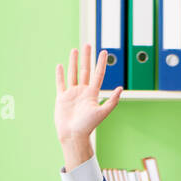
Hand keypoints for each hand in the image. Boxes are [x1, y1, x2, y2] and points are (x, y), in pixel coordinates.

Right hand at [55, 43, 121, 167]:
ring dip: (74, 62)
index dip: (101, 63)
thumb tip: (121, 88)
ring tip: (75, 50)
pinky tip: (60, 66)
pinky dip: (60, 75)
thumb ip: (112, 101)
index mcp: (92, 94)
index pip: (98, 74)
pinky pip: (61, 83)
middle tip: (88, 44)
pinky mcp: (62, 98)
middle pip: (85, 70)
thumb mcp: (102, 112)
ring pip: (73, 74)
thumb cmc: (88, 126)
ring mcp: (72, 94)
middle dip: (87, 57)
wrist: (73, 136)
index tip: (104, 52)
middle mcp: (83, 92)